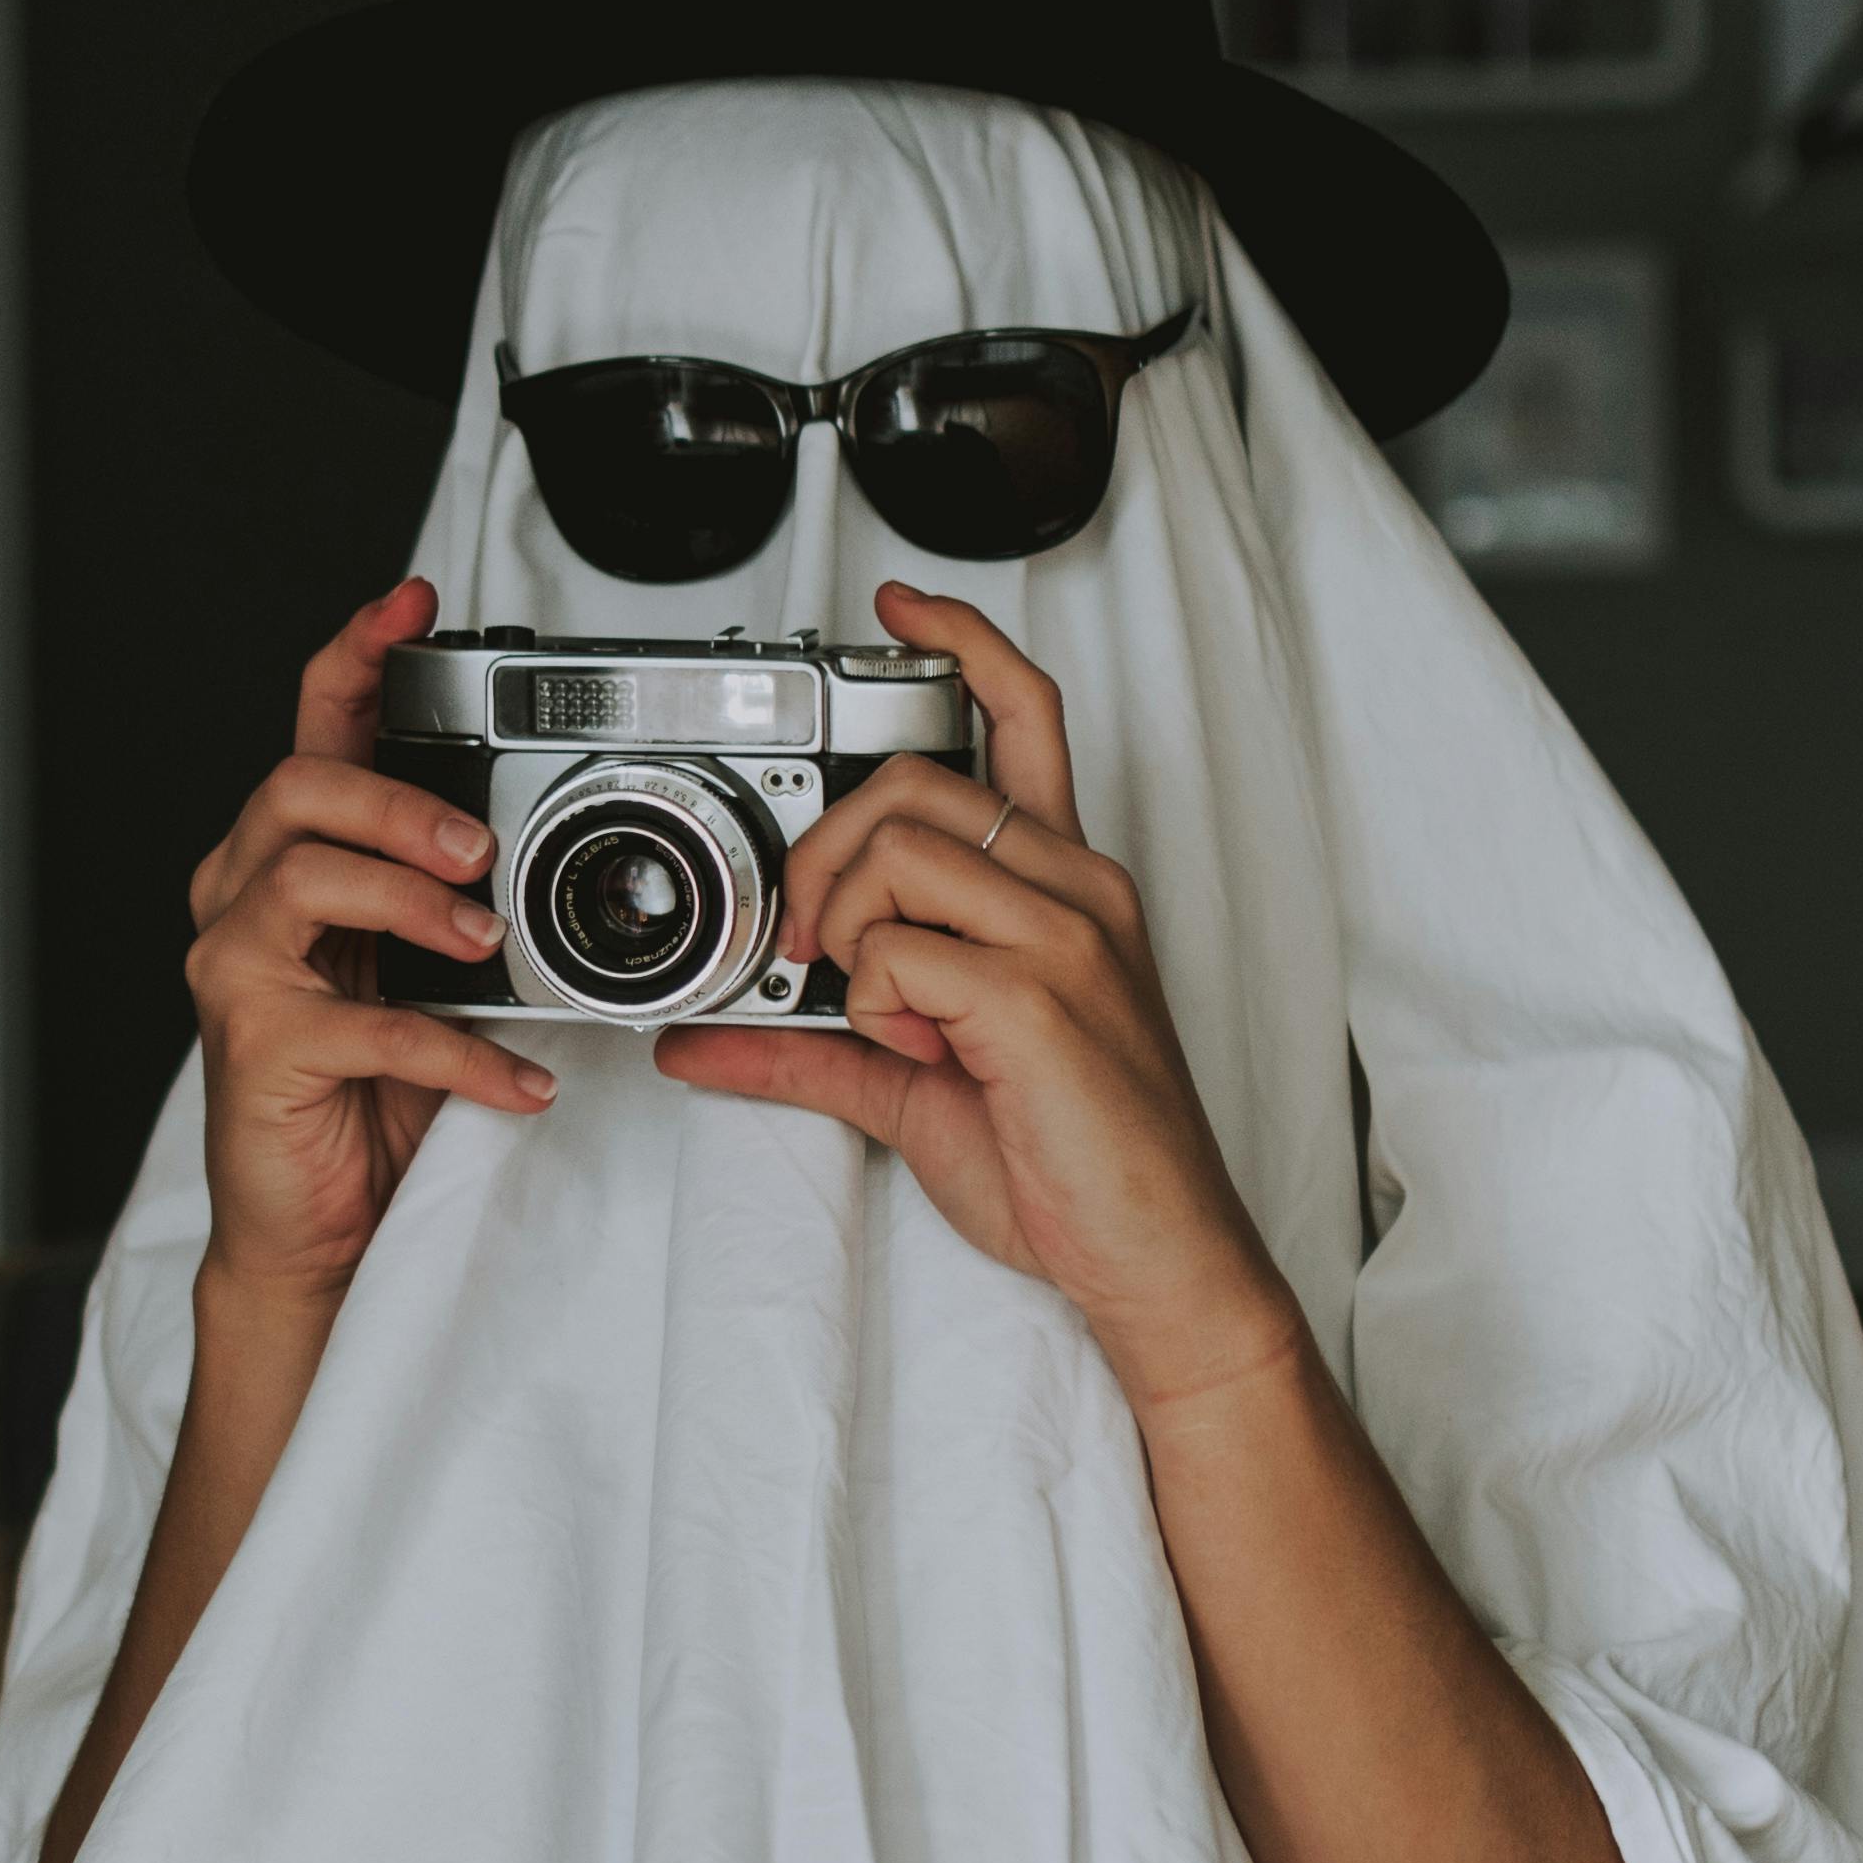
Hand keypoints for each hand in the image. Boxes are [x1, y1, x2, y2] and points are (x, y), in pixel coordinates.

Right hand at [187, 575, 551, 1319]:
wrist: (313, 1228)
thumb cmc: (365, 1096)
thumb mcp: (420, 972)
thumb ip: (443, 898)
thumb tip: (521, 839)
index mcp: (282, 863)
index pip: (310, 731)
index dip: (354, 656)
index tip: (412, 604)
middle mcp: (241, 900)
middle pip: (296, 789)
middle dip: (395, 799)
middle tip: (478, 847)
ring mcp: (235, 971)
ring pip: (306, 878)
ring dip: (413, 902)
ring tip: (487, 943)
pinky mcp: (255, 1048)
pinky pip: (363, 1024)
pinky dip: (456, 1049)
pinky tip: (516, 1077)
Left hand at [655, 586, 1297, 1419]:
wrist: (1159, 1255)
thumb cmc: (1076, 1168)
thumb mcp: (921, 1089)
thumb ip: (817, 1048)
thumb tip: (703, 1045)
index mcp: (1066, 886)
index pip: (1027, 713)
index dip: (959, 639)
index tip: (896, 607)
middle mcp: (1075, 889)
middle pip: (916, 779)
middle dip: (826, 851)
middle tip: (815, 942)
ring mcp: (1065, 936)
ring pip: (900, 851)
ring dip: (850, 933)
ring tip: (885, 1014)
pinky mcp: (1041, 996)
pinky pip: (902, 952)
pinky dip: (875, 1005)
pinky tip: (922, 1053)